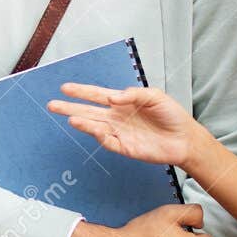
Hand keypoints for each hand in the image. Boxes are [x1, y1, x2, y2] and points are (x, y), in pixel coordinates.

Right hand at [48, 83, 200, 166]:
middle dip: (70, 108)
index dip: (81, 92)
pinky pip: (108, 142)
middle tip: (52, 105)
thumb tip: (113, 97)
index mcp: (122, 103)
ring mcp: (119, 133)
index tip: (65, 88)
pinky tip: (94, 129)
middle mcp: (116, 117)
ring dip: (82, 123)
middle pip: (88, 111)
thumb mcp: (155, 96)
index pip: (96, 95)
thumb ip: (134, 94)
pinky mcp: (124, 148)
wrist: (184, 138)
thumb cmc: (171, 115)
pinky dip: (100, 136)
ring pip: (95, 127)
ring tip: (70, 118)